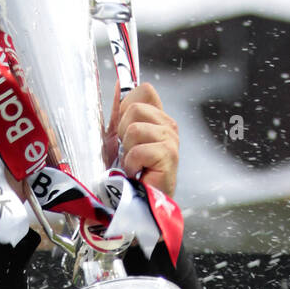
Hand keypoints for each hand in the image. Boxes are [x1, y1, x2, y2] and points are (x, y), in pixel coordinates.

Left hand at [105, 82, 178, 197]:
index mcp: (157, 118)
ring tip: (133, 165)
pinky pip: (137, 149)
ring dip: (126, 151)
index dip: (127, 106)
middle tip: (128, 153)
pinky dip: (131, 165)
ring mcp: (171, 140)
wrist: (138, 205)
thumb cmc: (128, 175)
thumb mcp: (118, 139)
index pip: (144, 90)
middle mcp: (167, 126)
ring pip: (134, 128)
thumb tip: (119, 84)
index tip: (124, 131)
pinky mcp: (169, 156)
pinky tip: (137, 174)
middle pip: (135, 107)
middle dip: (122, 133)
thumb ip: (120, 113)